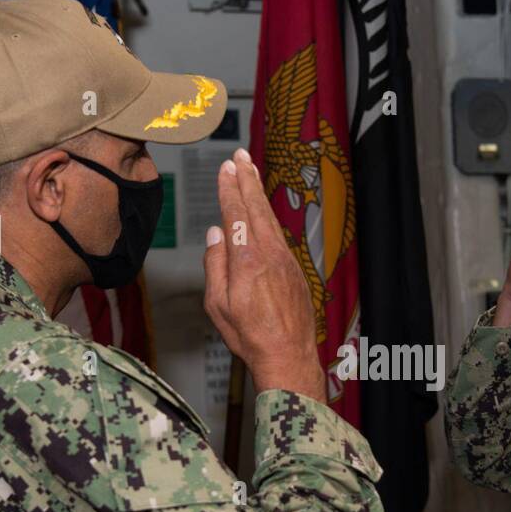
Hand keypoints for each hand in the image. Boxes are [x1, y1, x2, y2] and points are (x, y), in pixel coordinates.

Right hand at [203, 148, 325, 402]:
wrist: (289, 355)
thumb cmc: (250, 335)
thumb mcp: (218, 304)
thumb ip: (215, 265)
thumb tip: (216, 233)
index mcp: (246, 261)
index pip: (236, 215)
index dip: (230, 189)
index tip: (226, 167)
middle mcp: (270, 255)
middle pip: (257, 209)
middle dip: (248, 180)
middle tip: (241, 156)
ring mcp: (286, 262)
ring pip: (271, 220)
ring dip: (260, 194)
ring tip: (251, 173)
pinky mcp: (295, 271)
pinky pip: (279, 237)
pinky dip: (269, 218)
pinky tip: (264, 213)